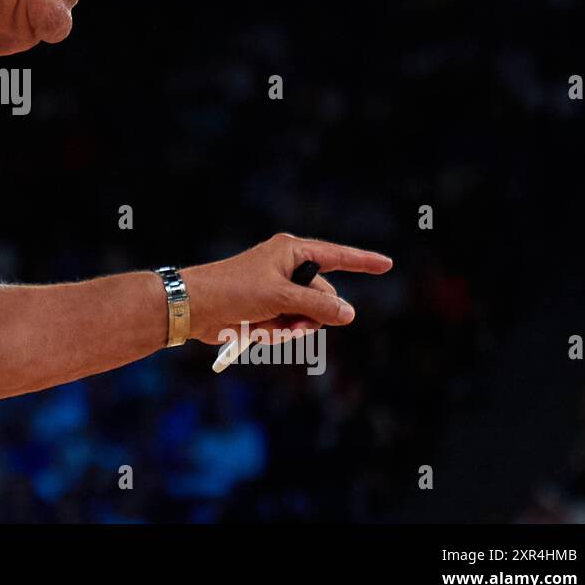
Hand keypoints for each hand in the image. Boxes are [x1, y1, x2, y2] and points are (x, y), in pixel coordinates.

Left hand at [182, 232, 392, 345]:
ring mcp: (278, 290)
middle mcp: (287, 267)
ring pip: (308, 316)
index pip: (337, 256)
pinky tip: (256, 330)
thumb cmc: (235, 290)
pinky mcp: (268, 309)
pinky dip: (278, 333)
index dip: (363, 261)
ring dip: (292, 326)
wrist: (196, 308)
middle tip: (289, 316)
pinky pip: (289, 326)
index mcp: (291, 251)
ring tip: (266, 324)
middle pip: (325, 295)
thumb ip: (318, 305)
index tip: (387, 264)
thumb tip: (348, 313)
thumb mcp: (281, 296)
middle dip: (313, 313)